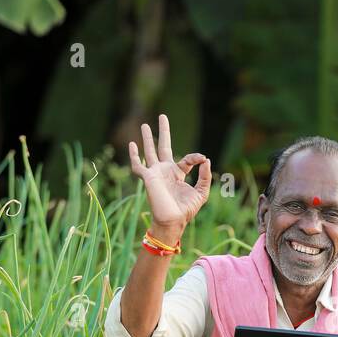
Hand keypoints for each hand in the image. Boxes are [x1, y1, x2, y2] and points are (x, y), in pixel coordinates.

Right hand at [128, 114, 211, 232]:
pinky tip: (132, 144)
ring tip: (144, 124)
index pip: (186, 159)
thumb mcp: (201, 192)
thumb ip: (205, 176)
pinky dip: (134, 155)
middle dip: (163, 131)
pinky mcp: (148, 178)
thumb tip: (206, 159)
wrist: (173, 221)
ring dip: (147, 138)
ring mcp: (155, 173)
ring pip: (150, 151)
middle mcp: (165, 171)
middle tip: (162, 116)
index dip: (195, 157)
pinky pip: (138, 165)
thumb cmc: (186, 210)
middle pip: (163, 146)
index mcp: (178, 174)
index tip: (202, 158)